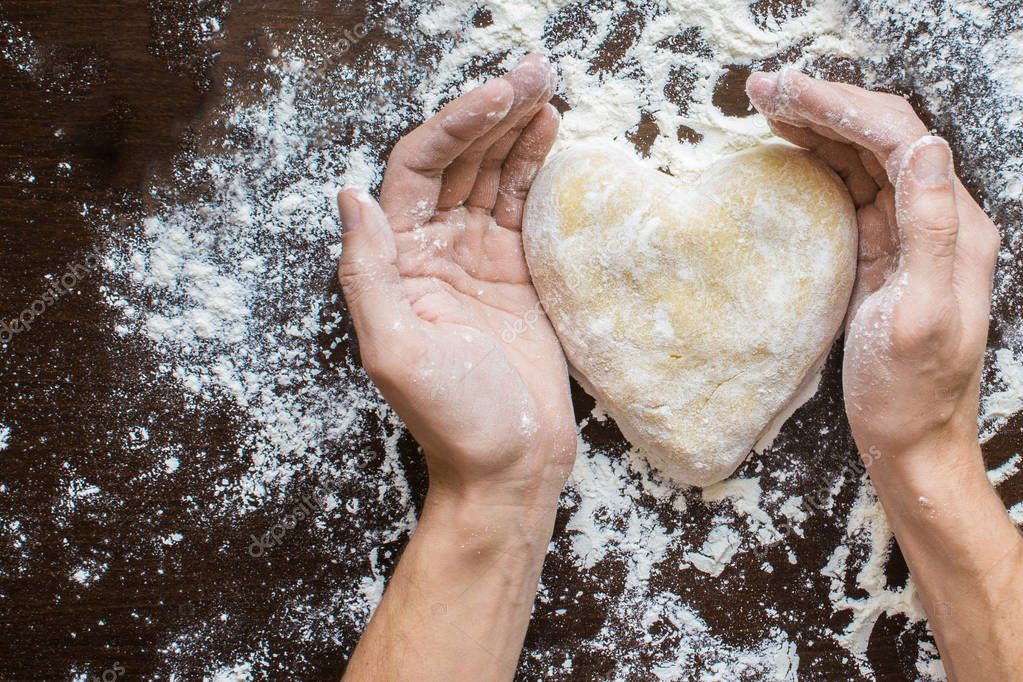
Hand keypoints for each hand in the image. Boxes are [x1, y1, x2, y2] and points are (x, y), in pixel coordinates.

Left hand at [338, 54, 574, 516]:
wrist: (508, 466)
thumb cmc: (452, 419)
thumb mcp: (396, 350)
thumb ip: (370, 273)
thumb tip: (349, 196)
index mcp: (397, 262)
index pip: (420, 170)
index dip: (457, 126)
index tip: (500, 97)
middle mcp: (431, 250)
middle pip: (458, 161)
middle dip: (492, 112)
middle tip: (535, 70)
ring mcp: (475, 258)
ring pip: (491, 175)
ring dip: (514, 128)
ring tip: (546, 86)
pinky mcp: (515, 272)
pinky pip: (521, 205)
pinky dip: (534, 167)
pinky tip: (550, 132)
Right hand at [746, 71, 1022, 681]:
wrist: (911, 441)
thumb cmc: (911, 392)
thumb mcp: (921, 317)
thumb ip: (928, 229)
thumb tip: (923, 146)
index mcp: (954, 226)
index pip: (900, 139)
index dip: (843, 108)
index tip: (785, 96)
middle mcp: (937, 219)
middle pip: (881, 137)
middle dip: (824, 105)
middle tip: (761, 92)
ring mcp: (907, 234)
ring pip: (864, 158)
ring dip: (818, 126)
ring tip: (766, 108)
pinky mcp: (881, 252)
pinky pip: (851, 190)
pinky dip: (819, 163)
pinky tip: (791, 151)